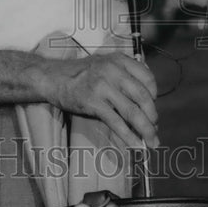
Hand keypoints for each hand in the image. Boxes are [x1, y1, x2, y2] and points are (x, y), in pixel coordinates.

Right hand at [38, 50, 158, 149]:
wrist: (53, 77)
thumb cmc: (80, 74)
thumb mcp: (104, 66)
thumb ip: (123, 79)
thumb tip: (143, 107)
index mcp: (119, 60)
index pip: (147, 78)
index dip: (154, 96)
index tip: (152, 108)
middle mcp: (114, 71)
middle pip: (143, 97)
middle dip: (152, 117)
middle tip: (154, 130)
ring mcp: (103, 86)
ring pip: (133, 112)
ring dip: (146, 130)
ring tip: (151, 142)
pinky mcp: (93, 102)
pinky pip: (117, 123)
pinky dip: (129, 137)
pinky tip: (135, 146)